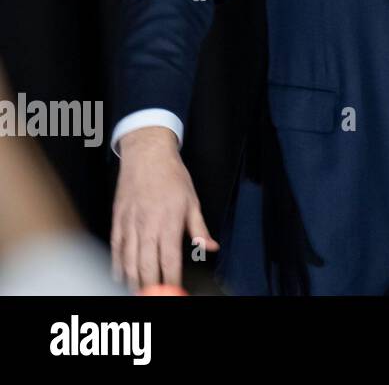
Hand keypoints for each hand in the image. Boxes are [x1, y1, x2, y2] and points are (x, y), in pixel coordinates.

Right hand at [111, 127, 218, 290]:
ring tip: (138, 292)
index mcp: (168, 223)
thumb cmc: (172, 177)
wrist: (147, 156)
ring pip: (128, 261)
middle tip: (154, 295)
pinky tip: (119, 276)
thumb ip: (199, 229)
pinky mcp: (117, 221)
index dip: (171, 279)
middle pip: (146, 266)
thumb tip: (209, 247)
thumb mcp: (193, 202)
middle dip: (150, 285)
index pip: (169, 260)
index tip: (174, 291)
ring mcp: (129, 225)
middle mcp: (147, 227)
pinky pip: (115, 249)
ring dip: (132, 280)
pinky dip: (116, 265)